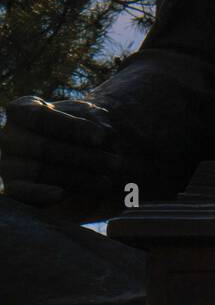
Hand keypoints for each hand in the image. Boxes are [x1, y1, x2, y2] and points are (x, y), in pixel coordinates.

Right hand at [0, 95, 124, 206]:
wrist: (79, 154)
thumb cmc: (82, 129)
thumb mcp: (89, 117)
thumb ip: (94, 120)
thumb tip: (105, 133)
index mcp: (22, 110)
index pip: (42, 117)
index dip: (72, 127)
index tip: (102, 137)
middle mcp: (9, 136)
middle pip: (45, 147)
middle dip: (83, 156)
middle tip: (115, 163)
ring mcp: (8, 163)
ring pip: (41, 171)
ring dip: (77, 177)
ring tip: (107, 182)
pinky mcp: (14, 188)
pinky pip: (21, 193)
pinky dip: (40, 194)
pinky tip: (61, 195)